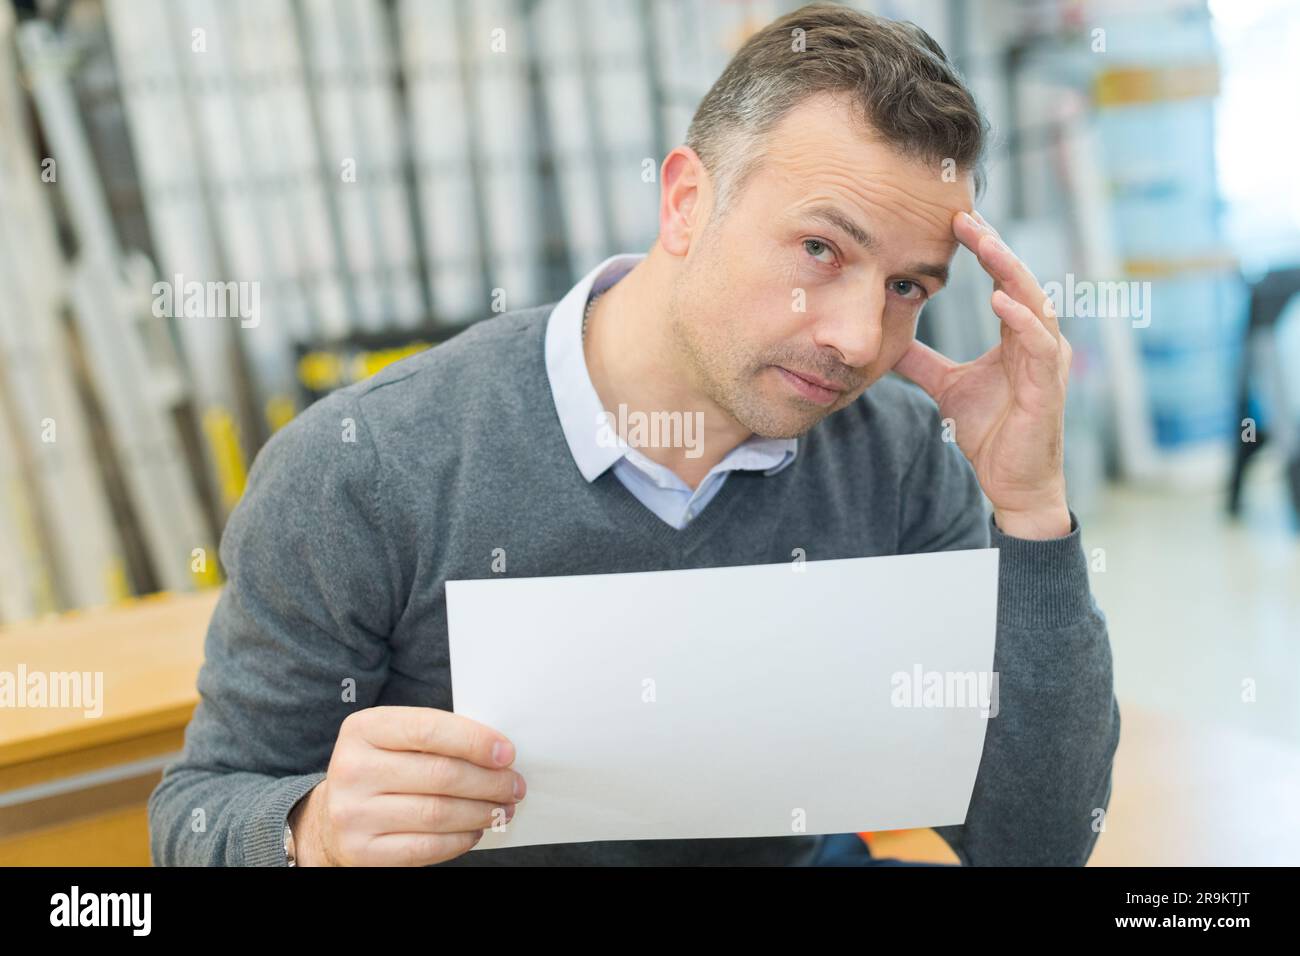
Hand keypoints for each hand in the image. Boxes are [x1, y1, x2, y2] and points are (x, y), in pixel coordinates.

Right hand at [288, 706, 525, 865]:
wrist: (329, 817)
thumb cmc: (380, 769)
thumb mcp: (394, 739)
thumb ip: (437, 737)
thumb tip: (498, 752)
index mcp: (363, 729)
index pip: (428, 730)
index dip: (474, 741)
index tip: (507, 753)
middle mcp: (353, 769)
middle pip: (440, 774)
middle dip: (489, 781)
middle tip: (514, 785)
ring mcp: (354, 813)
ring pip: (438, 813)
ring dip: (481, 812)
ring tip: (502, 808)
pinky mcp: (362, 851)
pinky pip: (426, 847)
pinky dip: (460, 840)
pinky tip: (475, 830)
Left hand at [894, 210, 1071, 539]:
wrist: (1012, 481)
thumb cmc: (991, 432)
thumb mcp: (946, 386)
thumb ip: (922, 361)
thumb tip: (889, 340)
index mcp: (1018, 334)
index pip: (1002, 279)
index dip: (982, 249)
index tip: (953, 221)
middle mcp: (1038, 339)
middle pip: (1019, 279)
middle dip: (993, 246)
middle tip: (964, 215)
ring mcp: (1047, 360)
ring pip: (1034, 301)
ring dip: (1009, 269)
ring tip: (984, 243)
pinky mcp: (1047, 385)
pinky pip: (1037, 342)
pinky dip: (1021, 318)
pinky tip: (999, 298)